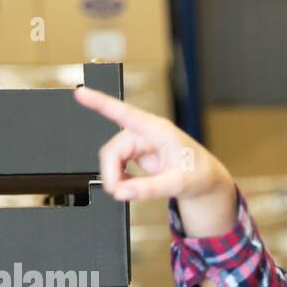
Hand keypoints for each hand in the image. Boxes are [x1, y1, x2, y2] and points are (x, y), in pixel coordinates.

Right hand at [72, 85, 236, 236]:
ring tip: (129, 191)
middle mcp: (146, 132)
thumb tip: (121, 193)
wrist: (205, 179)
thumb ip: (149, 189)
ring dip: (115, 176)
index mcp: (158, 130)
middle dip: (111, 173)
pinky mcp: (136, 151)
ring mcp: (139, 141)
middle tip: (119, 193)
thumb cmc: (198, 174)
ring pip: (112, 157)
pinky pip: (117, 163)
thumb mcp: (178, 184)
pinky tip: (130, 185)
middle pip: (113, 149)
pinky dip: (119, 177)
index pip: (125, 113)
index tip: (81, 93)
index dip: (100, 103)